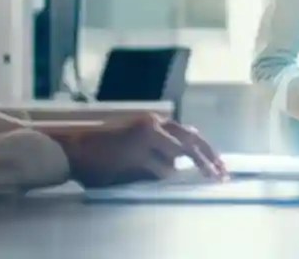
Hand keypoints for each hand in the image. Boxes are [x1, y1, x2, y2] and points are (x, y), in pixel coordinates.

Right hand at [48, 114, 227, 187]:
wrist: (76, 149)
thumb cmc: (106, 148)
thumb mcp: (138, 139)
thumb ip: (163, 141)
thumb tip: (191, 142)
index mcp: (156, 121)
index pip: (190, 135)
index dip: (207, 150)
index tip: (220, 165)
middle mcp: (154, 124)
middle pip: (191, 142)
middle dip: (208, 160)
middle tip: (222, 175)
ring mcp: (145, 137)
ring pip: (176, 156)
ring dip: (180, 169)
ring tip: (184, 175)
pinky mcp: (136, 151)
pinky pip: (159, 168)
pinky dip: (163, 175)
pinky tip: (162, 177)